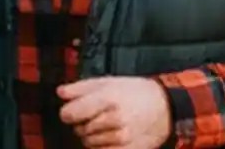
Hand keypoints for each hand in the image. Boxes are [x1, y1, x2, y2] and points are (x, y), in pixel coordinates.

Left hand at [57, 76, 171, 147]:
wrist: (164, 108)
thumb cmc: (135, 92)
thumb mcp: (108, 82)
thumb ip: (81, 88)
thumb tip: (60, 92)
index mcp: (108, 98)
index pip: (71, 113)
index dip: (68, 113)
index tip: (71, 112)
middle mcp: (114, 119)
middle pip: (79, 129)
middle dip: (83, 124)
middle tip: (96, 116)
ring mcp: (122, 137)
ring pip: (89, 143)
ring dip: (92, 136)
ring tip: (105, 126)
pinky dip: (101, 146)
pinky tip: (110, 137)